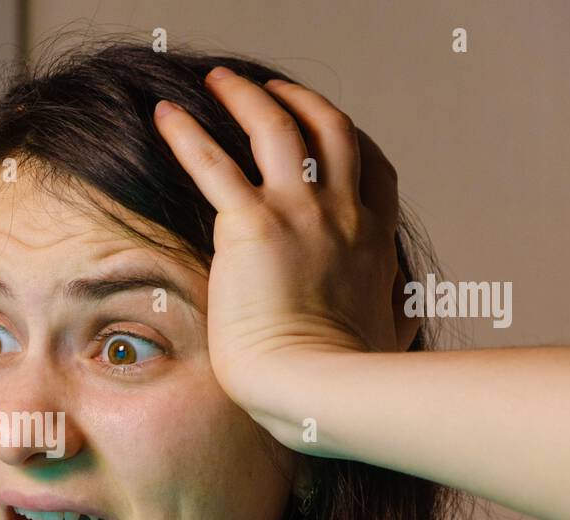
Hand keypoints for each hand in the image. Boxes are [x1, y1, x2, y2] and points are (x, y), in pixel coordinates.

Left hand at [152, 68, 416, 415]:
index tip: (326, 127)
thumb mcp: (389, 340)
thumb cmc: (347, 382)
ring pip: (277, 128)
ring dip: (247, 96)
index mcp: (375, 242)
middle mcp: (344, 215)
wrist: (321, 390)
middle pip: (331, 131)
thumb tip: (404, 321)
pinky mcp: (253, 226)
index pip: (374, 170)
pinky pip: (213, 164)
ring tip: (220, 80)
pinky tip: (166, 115)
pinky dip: (187, 134)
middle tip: (269, 89)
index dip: (350, 142)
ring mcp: (301, 214)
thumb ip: (394, 318)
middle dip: (300, 102)